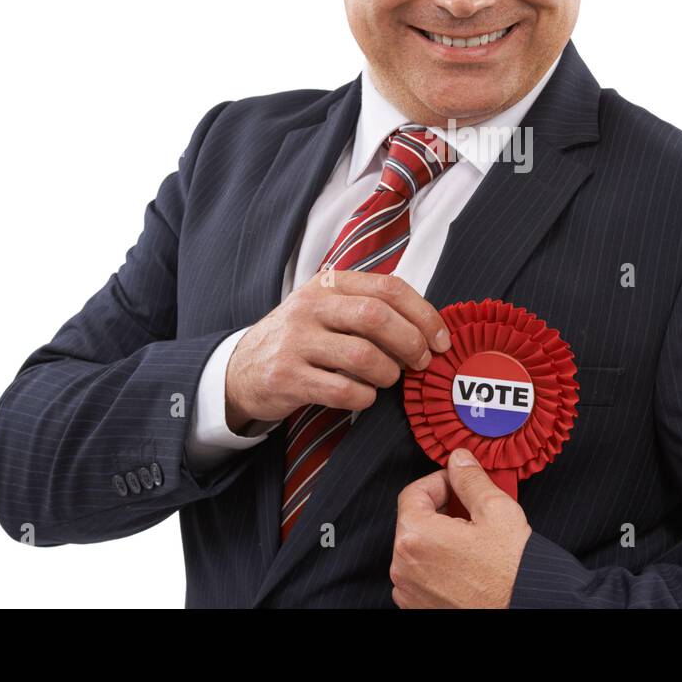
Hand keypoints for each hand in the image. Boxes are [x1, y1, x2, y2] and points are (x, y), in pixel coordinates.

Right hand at [224, 270, 451, 432]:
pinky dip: (364, 397)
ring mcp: (296, 341)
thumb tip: (428, 328)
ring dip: (388, 374)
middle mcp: (311, 307)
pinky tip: (363, 396)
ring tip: (388, 380)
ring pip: (363, 355)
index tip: (441, 339)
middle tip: (421, 362)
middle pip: (377, 317)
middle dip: (411, 343)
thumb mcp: (327, 309)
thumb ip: (369, 307)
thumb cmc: (300, 339)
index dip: (423, 314)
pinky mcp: (287, 376)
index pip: (388, 288)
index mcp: (329, 284)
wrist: (241, 368)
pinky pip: (342, 389)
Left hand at [391, 448, 532, 607]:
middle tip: (471, 510)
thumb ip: (470, 479)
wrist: (526, 608)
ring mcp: (409, 591)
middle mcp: (404, 566)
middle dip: (441, 510)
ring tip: (472, 539)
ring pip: (419, 549)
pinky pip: (422, 575)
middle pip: (415, 521)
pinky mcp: (418, 607)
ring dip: (440, 538)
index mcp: (416, 536)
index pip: (413, 492)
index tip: (457, 483)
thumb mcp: (496, 510)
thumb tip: (460, 461)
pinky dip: (439, 565)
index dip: (439, 481)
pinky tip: (467, 564)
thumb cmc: (511, 572)